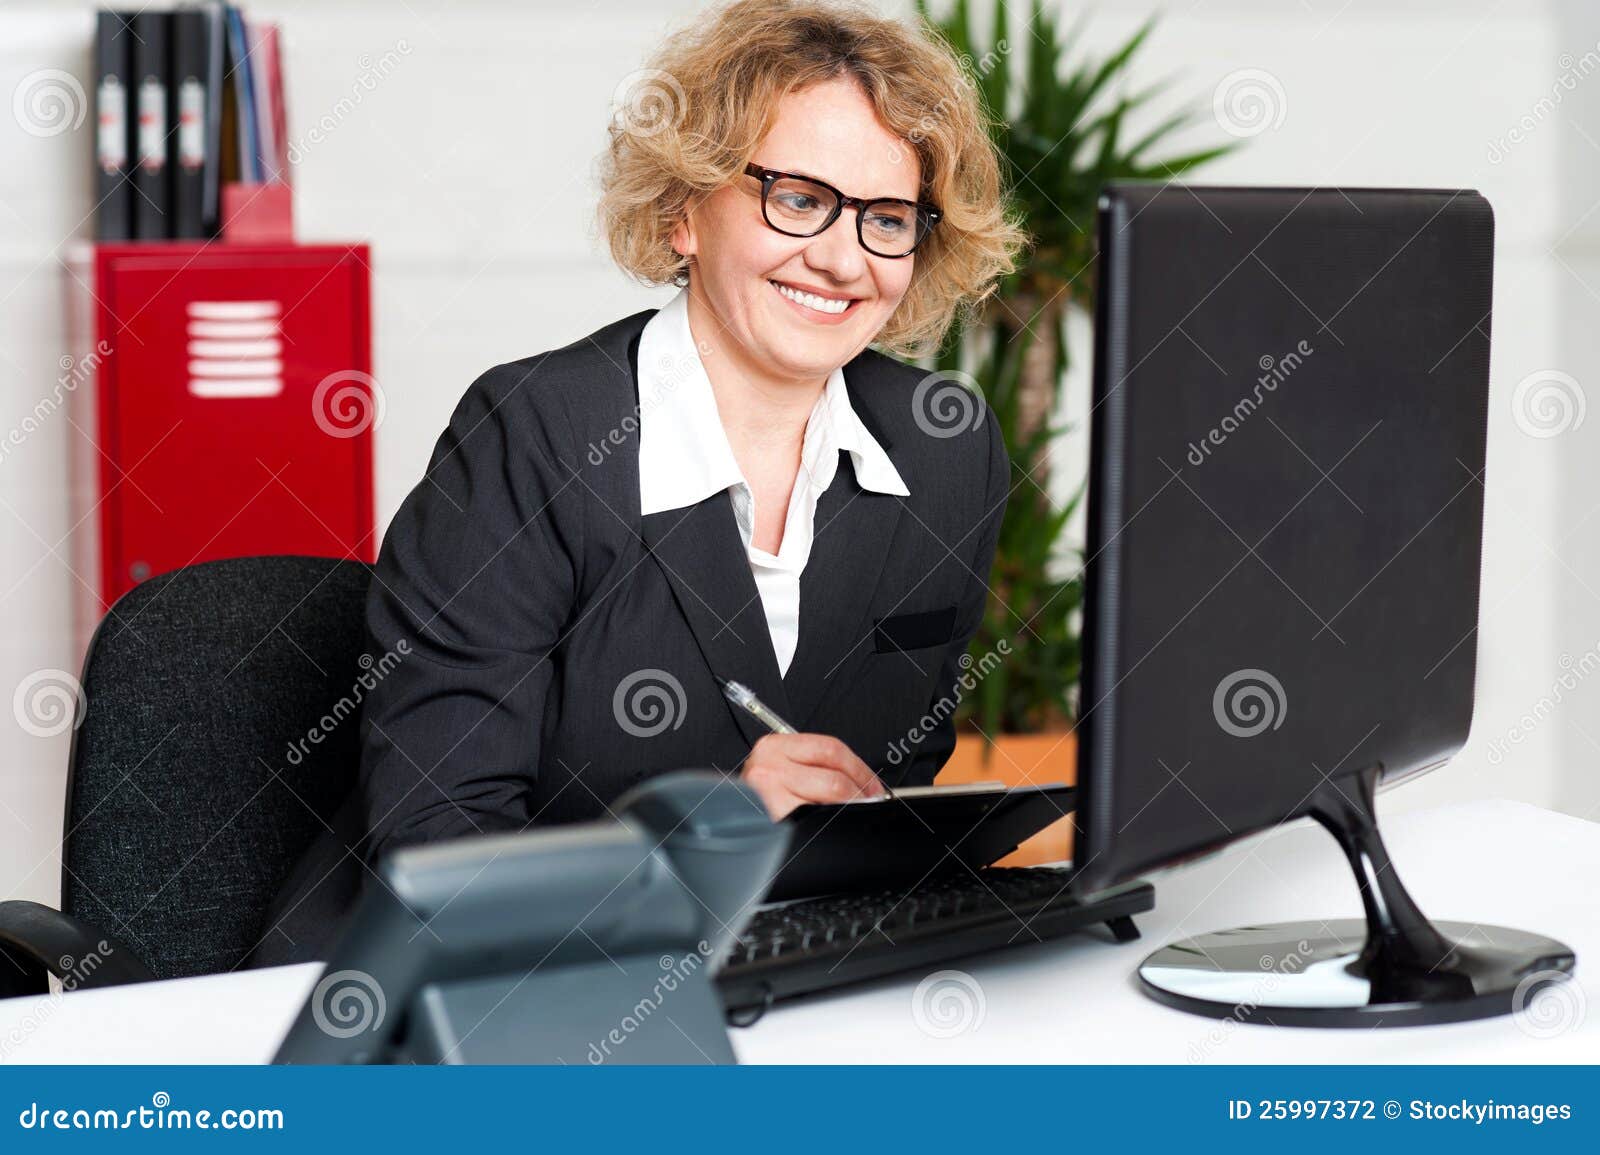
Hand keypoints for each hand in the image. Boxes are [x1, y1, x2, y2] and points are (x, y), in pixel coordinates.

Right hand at [740, 733, 887, 819]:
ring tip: (853, 811)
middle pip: (834, 772)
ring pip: (830, 792)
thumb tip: (854, 779)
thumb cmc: (757, 802)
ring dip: (849, 806)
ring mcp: (770, 789)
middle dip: (861, 789)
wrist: (728, 827)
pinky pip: (818, 817)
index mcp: (773, 746)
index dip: (859, 767)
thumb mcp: (779, 773)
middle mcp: (769, 764)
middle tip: (871, 800)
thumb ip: (810, 767)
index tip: (872, 782)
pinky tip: (830, 825)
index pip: (830, 748)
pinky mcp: (774, 813)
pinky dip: (831, 822)